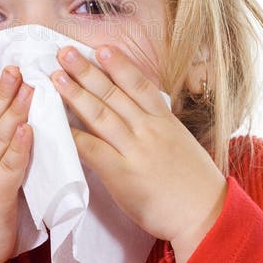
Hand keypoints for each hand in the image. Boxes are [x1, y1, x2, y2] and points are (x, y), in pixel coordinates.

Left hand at [51, 45, 226, 262]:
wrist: (205, 215)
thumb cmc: (193, 183)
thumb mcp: (180, 142)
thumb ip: (158, 125)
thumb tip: (137, 111)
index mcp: (165, 120)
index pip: (139, 84)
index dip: (119, 64)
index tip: (101, 47)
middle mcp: (149, 129)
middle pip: (114, 93)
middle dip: (87, 71)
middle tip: (65, 52)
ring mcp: (135, 150)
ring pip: (101, 115)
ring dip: (76, 94)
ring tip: (56, 77)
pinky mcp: (123, 174)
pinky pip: (93, 150)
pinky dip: (74, 135)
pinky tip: (58, 124)